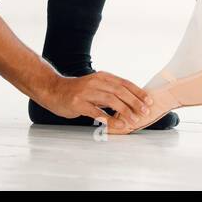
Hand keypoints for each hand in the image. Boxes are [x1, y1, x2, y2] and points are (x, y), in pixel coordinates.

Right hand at [34, 70, 152, 130]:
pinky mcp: (78, 103)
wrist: (53, 90)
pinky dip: (109, 119)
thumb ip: (110, 91)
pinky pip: (97, 112)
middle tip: (145, 111)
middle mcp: (96, 82)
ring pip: (110, 100)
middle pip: (120, 91)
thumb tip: (131, 100)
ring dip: (124, 111)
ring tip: (134, 120)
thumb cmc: (77, 91)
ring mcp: (86, 92)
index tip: (148, 101)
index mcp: (102, 76)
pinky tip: (118, 125)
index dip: (137, 92)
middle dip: (134, 101)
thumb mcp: (96, 86)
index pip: (124, 83)